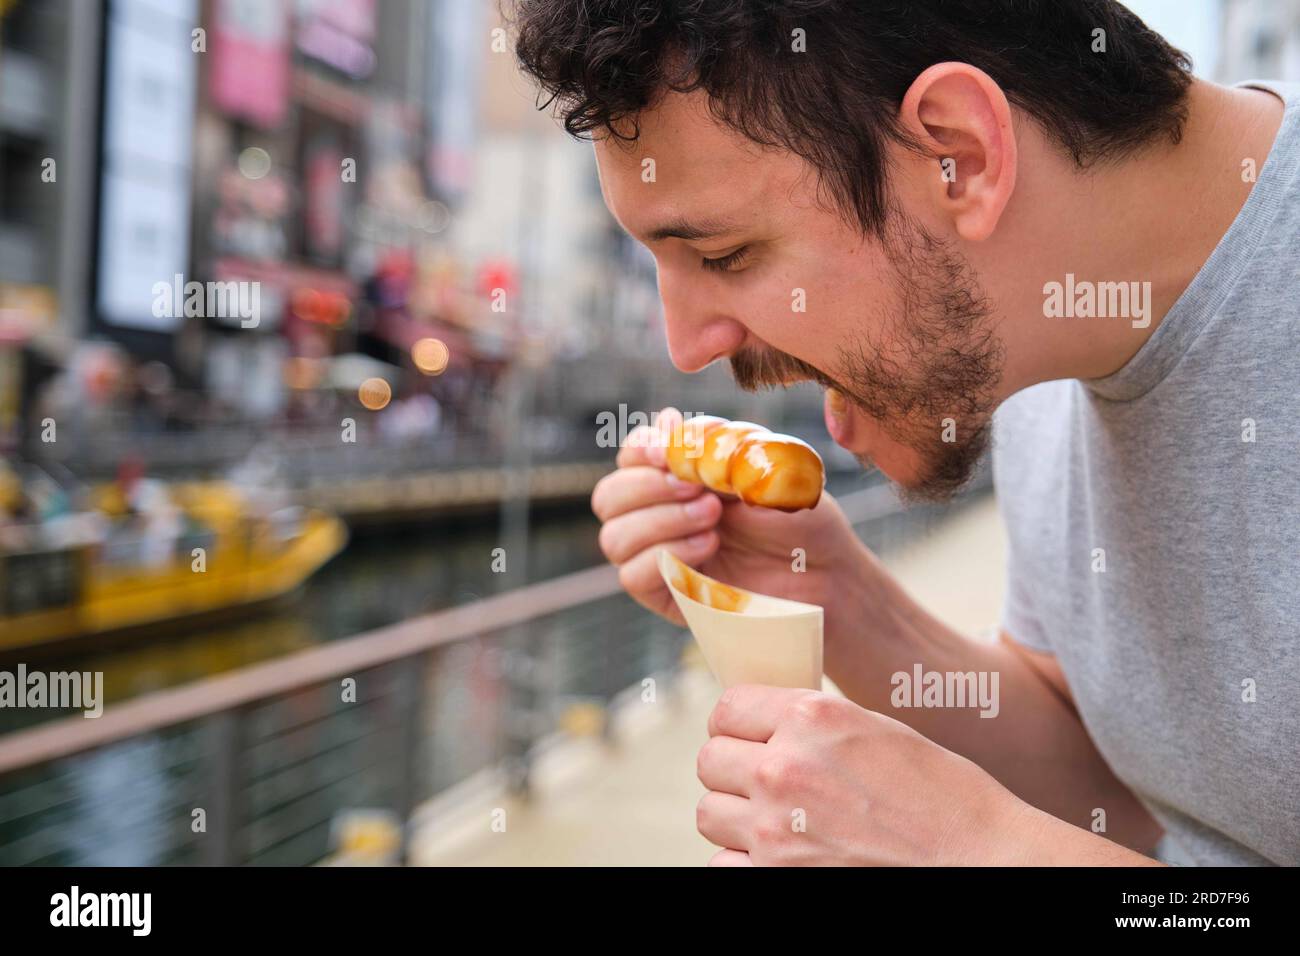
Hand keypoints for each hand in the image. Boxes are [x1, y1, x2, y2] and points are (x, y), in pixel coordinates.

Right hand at [591, 407, 878, 638]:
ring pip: (614, 537)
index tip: (668, 453)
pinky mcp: (668, 596)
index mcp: (680, 478)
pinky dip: (664, 556)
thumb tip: (665, 420)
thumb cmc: (800, 517)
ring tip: (713, 520)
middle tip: (700, 492)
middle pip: (608, 497)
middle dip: (648, 488)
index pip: (629, 457)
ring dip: (660, 522)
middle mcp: (662, 515)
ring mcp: (661, 558)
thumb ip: (712, 444)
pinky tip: (707, 549)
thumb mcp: (762, 465)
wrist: (829, 575)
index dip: (638, 450)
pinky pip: (631, 576)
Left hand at [696, 685, 1037, 865]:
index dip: (736, 725)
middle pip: (710, 760)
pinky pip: (722, 863)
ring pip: (708, 813)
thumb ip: (809, 724)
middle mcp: (784, 767)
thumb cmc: (938, 793)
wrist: (979, 857)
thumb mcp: (871, 728)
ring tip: (778, 820)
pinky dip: (744, 862)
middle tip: (767, 783)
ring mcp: (775, 829)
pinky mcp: (775, 878)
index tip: (748, 738)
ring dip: (736, 817)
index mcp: (811, 717)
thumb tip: (758, 724)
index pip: (726, 709)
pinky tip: (780, 855)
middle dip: (734, 770)